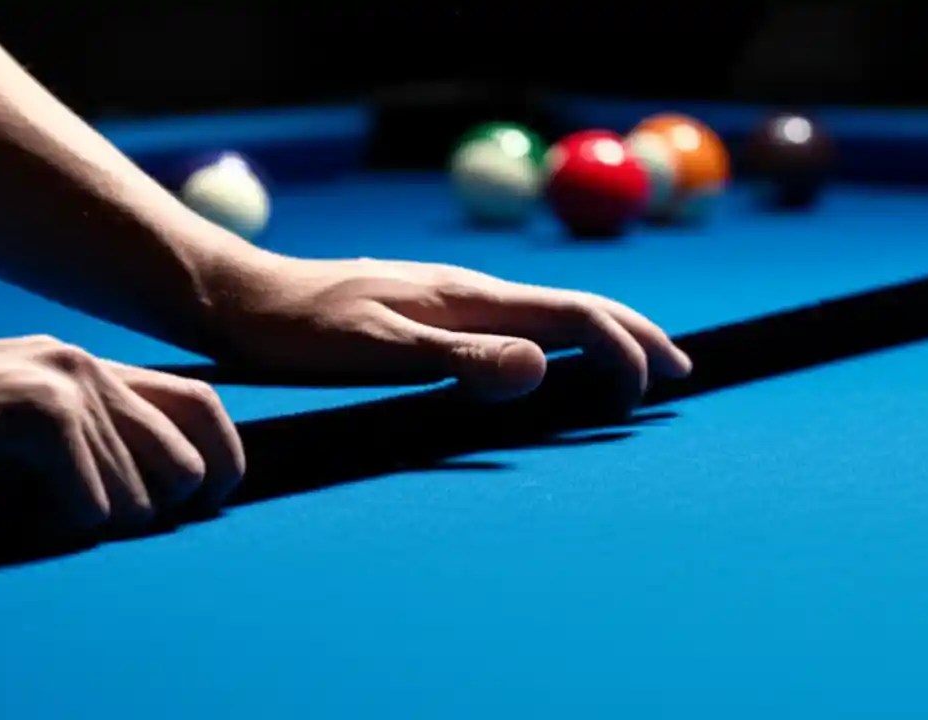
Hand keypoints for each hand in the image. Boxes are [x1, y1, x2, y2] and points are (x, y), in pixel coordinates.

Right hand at [0, 335, 242, 530]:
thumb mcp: (15, 414)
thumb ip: (82, 427)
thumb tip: (163, 479)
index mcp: (86, 360)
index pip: (202, 399)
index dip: (225, 454)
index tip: (215, 498)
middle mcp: (85, 363)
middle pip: (184, 458)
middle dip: (161, 506)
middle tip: (103, 518)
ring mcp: (62, 383)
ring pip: (137, 495)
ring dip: (96, 521)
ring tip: (37, 506)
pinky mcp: (35, 415)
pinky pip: (93, 506)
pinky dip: (64, 525)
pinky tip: (21, 508)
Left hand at [208, 256, 692, 401]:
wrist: (246, 299)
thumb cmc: (302, 332)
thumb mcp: (375, 349)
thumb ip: (456, 358)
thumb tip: (540, 367)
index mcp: (466, 297)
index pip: (569, 313)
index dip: (621, 346)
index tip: (652, 389)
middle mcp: (468, 291)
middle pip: (571, 305)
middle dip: (632, 335)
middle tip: (680, 371)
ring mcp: (449, 298)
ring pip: (544, 312)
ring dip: (599, 336)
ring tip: (632, 363)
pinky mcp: (428, 310)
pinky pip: (511, 322)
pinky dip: (554, 340)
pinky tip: (546, 357)